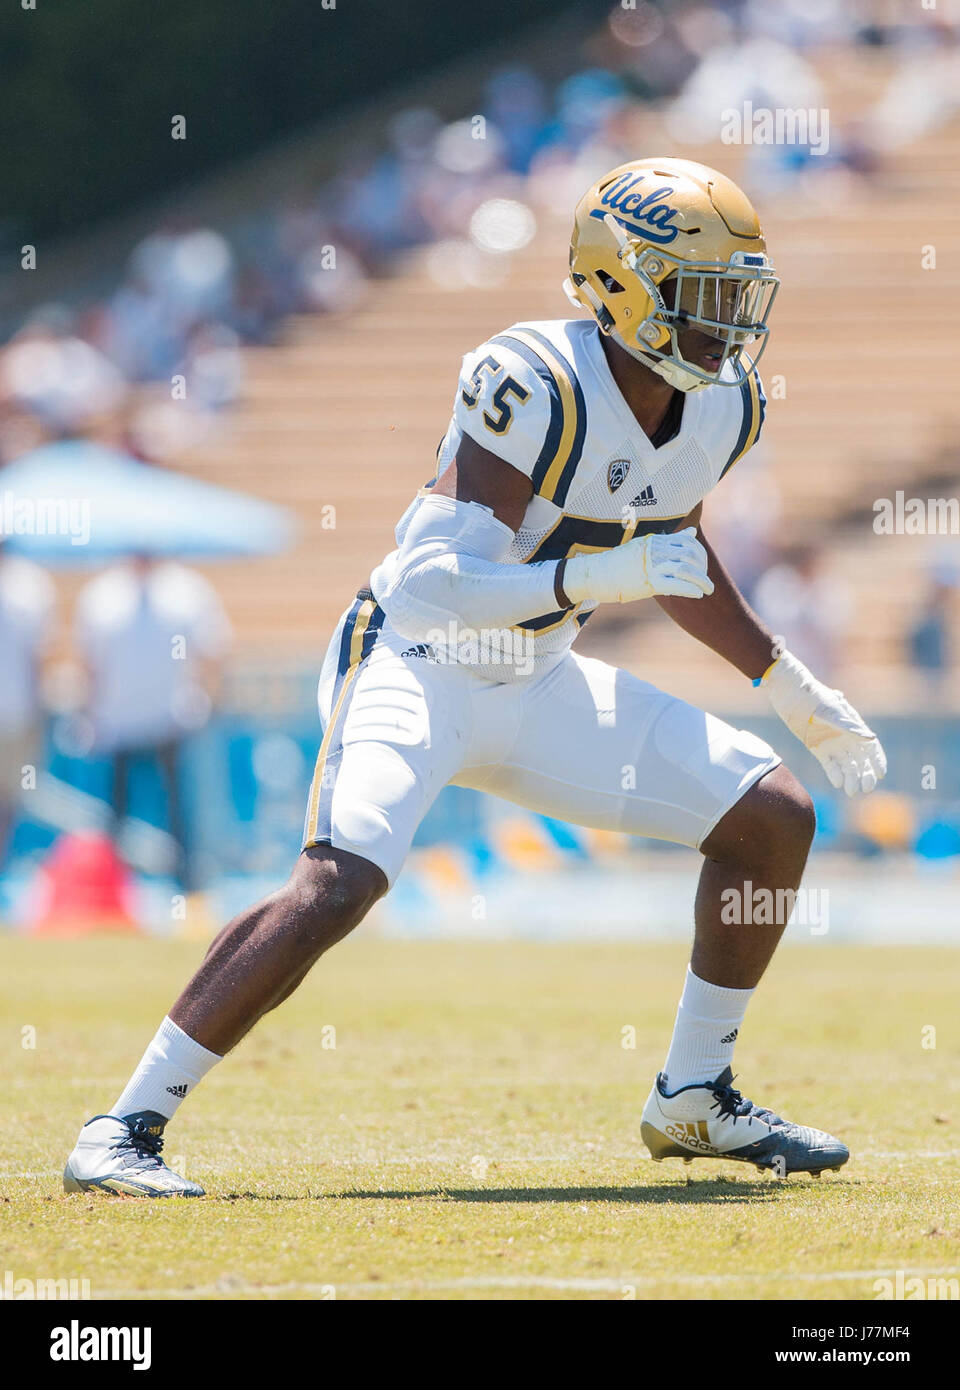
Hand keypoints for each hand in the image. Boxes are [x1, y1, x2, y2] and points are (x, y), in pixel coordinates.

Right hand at [562, 527, 713, 605]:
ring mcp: (651, 565)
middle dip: (703, 568)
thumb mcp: (644, 547)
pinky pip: (676, 584)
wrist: (594, 574)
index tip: (703, 566)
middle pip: (690, 555)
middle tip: (709, 582)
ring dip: (701, 581)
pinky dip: (690, 589)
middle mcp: (655, 550)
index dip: (700, 554)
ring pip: (686, 570)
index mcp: (655, 540)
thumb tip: (691, 533)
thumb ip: (668, 541)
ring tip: (708, 590)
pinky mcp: (647, 581)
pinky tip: (697, 594)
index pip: (687, 541)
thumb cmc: (617, 564)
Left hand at [762, 649, 886, 795]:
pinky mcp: (818, 748)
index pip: (871, 748)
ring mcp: (832, 744)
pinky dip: (834, 774)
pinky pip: (829, 765)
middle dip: (865, 774)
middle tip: (867, 788)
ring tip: (851, 791)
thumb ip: (850, 727)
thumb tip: (871, 738)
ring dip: (850, 777)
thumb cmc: (816, 700)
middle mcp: (846, 737)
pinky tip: (838, 783)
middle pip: (860, 760)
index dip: (877, 760)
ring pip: (846, 765)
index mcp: (854, 727)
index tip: (881, 773)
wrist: (793, 696)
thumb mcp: (833, 713)